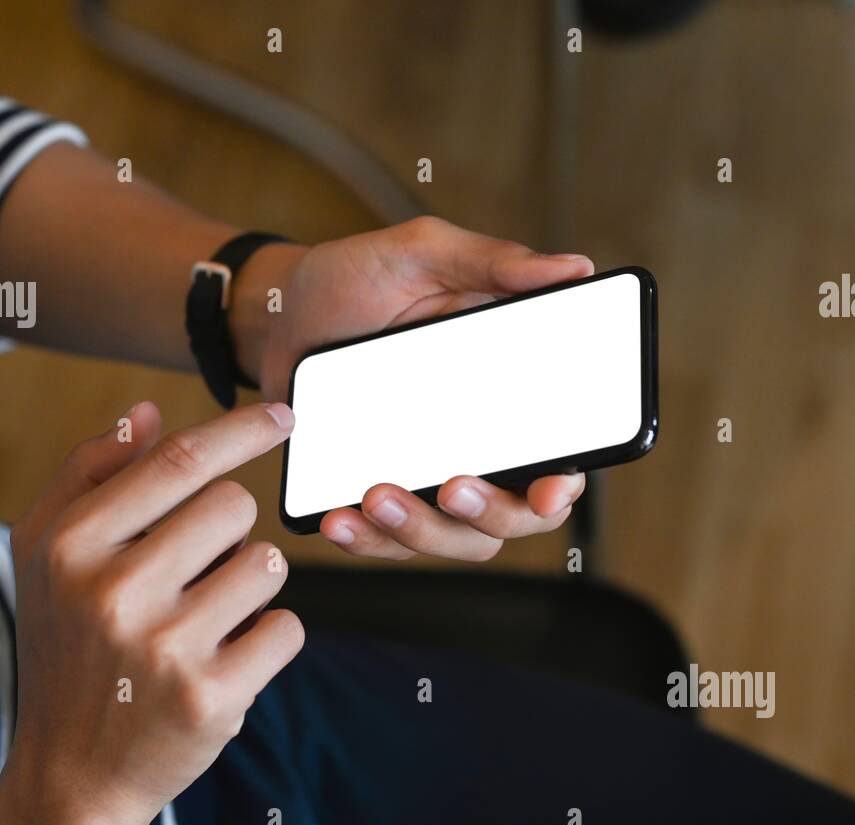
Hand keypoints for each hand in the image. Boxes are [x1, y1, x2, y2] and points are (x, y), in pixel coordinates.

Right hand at [0, 401, 302, 824]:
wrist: (71, 772)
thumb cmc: (66, 645)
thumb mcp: (46, 555)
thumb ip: (90, 474)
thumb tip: (148, 412)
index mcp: (71, 545)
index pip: (179, 461)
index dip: (241, 429)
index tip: (283, 414)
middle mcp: (113, 592)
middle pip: (234, 506)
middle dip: (230, 532)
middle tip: (194, 574)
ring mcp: (164, 649)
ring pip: (268, 565)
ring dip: (250, 587)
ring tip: (203, 620)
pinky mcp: (212, 699)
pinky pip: (287, 627)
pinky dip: (267, 639)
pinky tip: (223, 660)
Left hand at [231, 215, 592, 560]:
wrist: (278, 310)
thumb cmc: (358, 279)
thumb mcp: (423, 254)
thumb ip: (495, 261)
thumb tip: (575, 268)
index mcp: (507, 391)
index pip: (560, 455)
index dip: (564, 484)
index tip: (548, 490)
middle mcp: (477, 443)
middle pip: (512, 515)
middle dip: (489, 514)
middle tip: (451, 485)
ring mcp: (426, 474)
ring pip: (452, 539)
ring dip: (420, 530)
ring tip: (375, 495)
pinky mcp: (376, 493)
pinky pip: (385, 540)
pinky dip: (365, 539)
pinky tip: (338, 518)